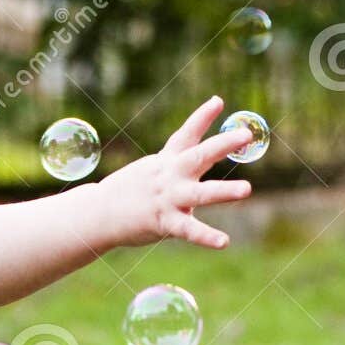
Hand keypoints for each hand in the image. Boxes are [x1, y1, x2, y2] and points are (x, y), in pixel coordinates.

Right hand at [92, 96, 253, 250]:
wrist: (98, 213)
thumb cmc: (127, 192)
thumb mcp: (151, 170)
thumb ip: (175, 163)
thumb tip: (198, 155)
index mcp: (166, 161)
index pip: (185, 135)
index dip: (202, 117)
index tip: (218, 101)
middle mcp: (169, 176)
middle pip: (199, 156)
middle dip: (223, 144)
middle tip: (246, 135)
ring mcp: (168, 199)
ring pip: (200, 194)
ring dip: (223, 191)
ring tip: (246, 189)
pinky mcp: (164, 222)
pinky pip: (189, 230)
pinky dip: (206, 237)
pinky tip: (224, 242)